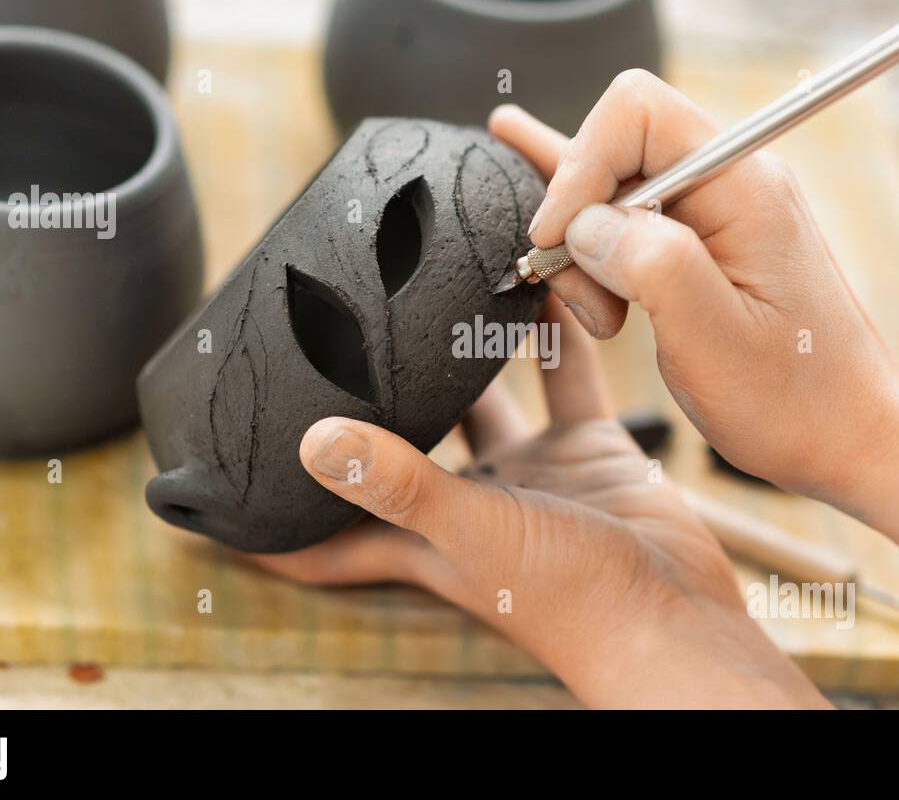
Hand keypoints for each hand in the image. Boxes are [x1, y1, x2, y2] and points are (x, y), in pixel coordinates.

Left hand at [253, 296, 827, 708]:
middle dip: (371, 393)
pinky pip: (562, 380)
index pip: (326, 533)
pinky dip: (552, 337)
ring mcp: (529, 474)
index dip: (271, 518)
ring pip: (483, 398)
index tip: (219, 481)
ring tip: (437, 283)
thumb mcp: (475, 535)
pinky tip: (539, 284)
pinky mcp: (585, 451)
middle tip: (336, 328)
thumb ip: (401, 485)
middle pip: (400, 440)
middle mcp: (467, 501)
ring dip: (462, 350)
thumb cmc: (575, 601)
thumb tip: (310, 442)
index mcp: (422, 536)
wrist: (679, 616)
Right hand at [489, 71, 898, 500]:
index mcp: (743, 187)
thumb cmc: (796, 399)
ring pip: (613, 191)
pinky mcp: (702, 246)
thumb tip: (583, 225)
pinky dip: (590, 234)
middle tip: (593, 306)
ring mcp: (716, 212)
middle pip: (615, 150)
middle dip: (577, 219)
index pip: (635, 113)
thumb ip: (650, 264)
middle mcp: (730, 183)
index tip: (554, 242)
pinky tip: (539, 191)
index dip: (579, 166)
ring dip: (586, 253)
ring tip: (607, 323)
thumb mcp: (714, 340)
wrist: (851, 435)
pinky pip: (631, 217)